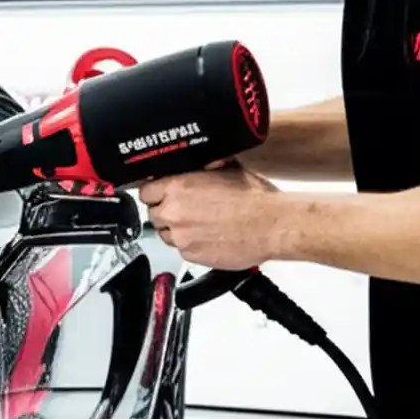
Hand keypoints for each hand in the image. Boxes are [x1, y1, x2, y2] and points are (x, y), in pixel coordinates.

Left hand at [138, 161, 284, 269]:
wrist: (273, 226)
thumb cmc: (256, 198)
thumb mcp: (227, 168)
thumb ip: (204, 166)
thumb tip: (199, 163)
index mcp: (178, 187)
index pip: (145, 192)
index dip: (155, 193)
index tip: (161, 194)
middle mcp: (174, 212)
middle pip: (154, 214)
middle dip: (166, 211)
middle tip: (186, 210)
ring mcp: (181, 236)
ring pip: (166, 234)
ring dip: (177, 229)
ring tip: (200, 224)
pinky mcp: (191, 255)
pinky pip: (181, 249)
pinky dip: (191, 244)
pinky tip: (208, 236)